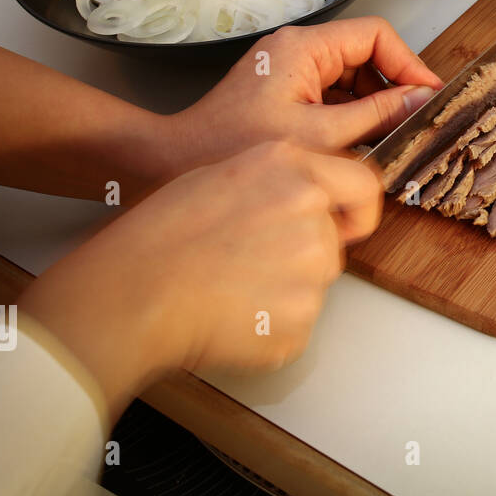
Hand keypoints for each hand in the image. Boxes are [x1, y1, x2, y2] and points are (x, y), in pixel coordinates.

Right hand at [19, 141, 382, 418]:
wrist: (132, 293)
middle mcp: (310, 212)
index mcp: (291, 168)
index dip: (358, 210)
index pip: (363, 185)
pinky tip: (229, 315)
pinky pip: (296, 325)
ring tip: (229, 289)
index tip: (350, 225)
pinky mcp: (301, 319)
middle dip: (299, 256)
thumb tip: (308, 203)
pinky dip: (269, 327)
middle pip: (330, 242)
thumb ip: (279, 183)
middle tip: (245, 264)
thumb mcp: (223, 175)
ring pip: (314, 285)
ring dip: (283, 291)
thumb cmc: (158, 236)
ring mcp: (311, 267)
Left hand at [167, 18, 442, 176]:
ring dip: (373, 105)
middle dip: (392, 87)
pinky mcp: (284, 89)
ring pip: (351, 76)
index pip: (376, 35)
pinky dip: (350, 114)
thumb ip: (378, 115)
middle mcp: (297, 48)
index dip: (408, 63)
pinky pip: (331, 93)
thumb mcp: (323, 136)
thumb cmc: (237, 147)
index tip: (428, 95)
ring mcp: (289, 68)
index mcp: (304, 47)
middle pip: (366, 54)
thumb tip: (421, 99)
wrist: (178, 162)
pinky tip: (358, 143)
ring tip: (387, 137)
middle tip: (413, 121)